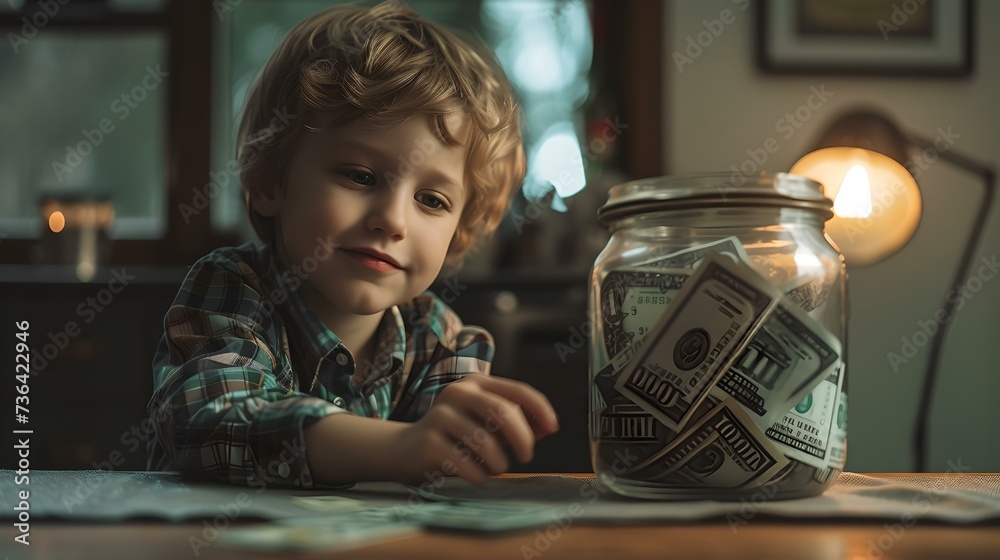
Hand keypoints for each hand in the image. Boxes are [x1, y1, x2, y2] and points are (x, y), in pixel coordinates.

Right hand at [392, 374, 558, 484]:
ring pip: (486, 442)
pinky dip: (479, 476)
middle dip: (522, 438)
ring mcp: (440, 415)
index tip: (553, 428)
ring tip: (495, 468)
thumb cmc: (457, 436)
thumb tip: (548, 427)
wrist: (406, 449)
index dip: (540, 409)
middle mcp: (457, 392)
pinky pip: (467, 464)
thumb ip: (518, 423)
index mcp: (476, 383)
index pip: (517, 390)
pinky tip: (475, 475)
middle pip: (503, 412)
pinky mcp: (429, 441)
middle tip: (527, 457)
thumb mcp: (487, 423)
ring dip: (499, 463)